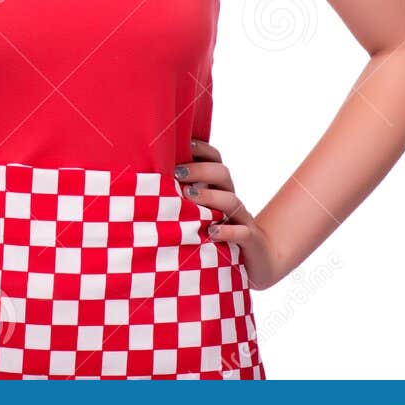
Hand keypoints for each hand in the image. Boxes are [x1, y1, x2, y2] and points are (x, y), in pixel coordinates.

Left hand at [176, 137, 282, 290]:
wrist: (258, 260)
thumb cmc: (218, 231)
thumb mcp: (200, 212)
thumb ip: (182, 195)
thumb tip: (146, 181)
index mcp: (219, 187)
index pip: (214, 159)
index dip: (201, 149)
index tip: (181, 144)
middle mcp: (231, 198)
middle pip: (222, 174)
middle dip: (200, 170)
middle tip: (177, 172)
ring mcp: (242, 219)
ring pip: (231, 201)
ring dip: (210, 196)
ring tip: (189, 195)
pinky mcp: (250, 241)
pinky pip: (242, 232)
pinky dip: (228, 231)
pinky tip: (212, 231)